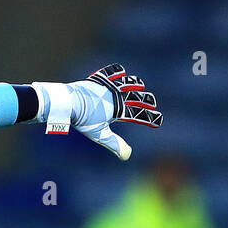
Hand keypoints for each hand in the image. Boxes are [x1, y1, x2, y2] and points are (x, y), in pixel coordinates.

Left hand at [34, 63, 161, 160]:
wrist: (68, 102)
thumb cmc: (83, 120)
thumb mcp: (100, 135)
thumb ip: (115, 144)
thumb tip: (127, 156)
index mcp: (118, 109)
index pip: (138, 114)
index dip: (150, 118)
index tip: (159, 121)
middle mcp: (116, 95)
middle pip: (135, 97)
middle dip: (146, 101)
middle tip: (153, 103)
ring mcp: (107, 86)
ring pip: (125, 83)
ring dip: (134, 84)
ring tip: (140, 84)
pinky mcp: (96, 80)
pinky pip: (110, 73)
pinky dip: (117, 72)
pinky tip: (121, 71)